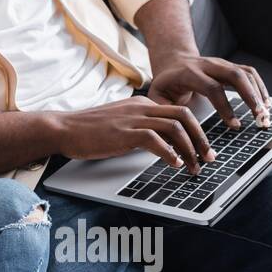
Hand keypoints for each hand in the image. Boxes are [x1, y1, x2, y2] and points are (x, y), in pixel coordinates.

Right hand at [48, 95, 213, 173]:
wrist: (64, 128)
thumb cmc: (88, 130)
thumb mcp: (121, 124)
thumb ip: (141, 128)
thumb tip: (162, 145)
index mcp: (142, 104)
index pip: (179, 112)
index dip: (196, 132)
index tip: (202, 150)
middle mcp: (141, 108)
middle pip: (184, 116)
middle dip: (201, 139)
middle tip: (208, 158)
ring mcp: (133, 119)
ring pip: (175, 128)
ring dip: (190, 149)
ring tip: (194, 167)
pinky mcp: (125, 133)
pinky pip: (157, 141)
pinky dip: (170, 154)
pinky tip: (174, 165)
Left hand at [148, 53, 271, 128]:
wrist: (172, 60)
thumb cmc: (165, 83)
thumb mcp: (156, 96)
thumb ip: (164, 113)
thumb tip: (171, 135)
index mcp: (189, 73)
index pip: (212, 87)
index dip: (225, 107)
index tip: (235, 125)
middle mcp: (208, 65)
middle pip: (235, 75)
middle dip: (250, 96)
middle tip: (260, 117)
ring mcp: (221, 63)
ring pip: (245, 73)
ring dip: (259, 93)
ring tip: (266, 115)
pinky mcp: (229, 66)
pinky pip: (250, 73)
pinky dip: (260, 87)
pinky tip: (266, 104)